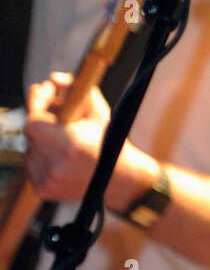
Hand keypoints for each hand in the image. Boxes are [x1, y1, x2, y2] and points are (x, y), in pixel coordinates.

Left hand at [24, 73, 112, 200]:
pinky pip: (31, 164)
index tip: (45, 92)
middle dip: (40, 118)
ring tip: (60, 133)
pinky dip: (41, 154)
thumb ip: (75, 89)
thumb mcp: (97, 110)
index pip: (32, 122)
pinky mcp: (43, 190)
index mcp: (69, 146)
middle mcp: (55, 167)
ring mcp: (48, 181)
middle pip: (31, 133)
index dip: (36, 104)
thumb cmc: (109, 141)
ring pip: (30, 148)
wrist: (120, 178)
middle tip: (55, 109)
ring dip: (41, 137)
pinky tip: (59, 152)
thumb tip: (53, 79)